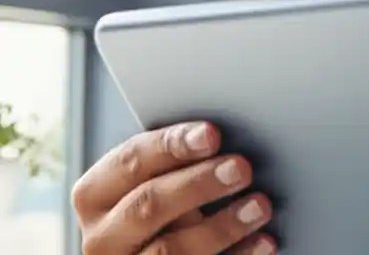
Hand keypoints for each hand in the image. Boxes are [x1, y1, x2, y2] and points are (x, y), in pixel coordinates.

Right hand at [72, 122, 274, 254]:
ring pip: (170, 250)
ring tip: (260, 206)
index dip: (171, 145)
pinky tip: (264, 241)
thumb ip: (173, 163)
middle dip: (198, 184)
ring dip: (222, 225)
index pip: (129, 162)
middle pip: (147, 206)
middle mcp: (101, 236)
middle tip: (242, 167)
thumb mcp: (153, 183)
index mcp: (96, 195)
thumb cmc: (160, 207)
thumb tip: (220, 136)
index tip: (211, 134)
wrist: (152, 253)